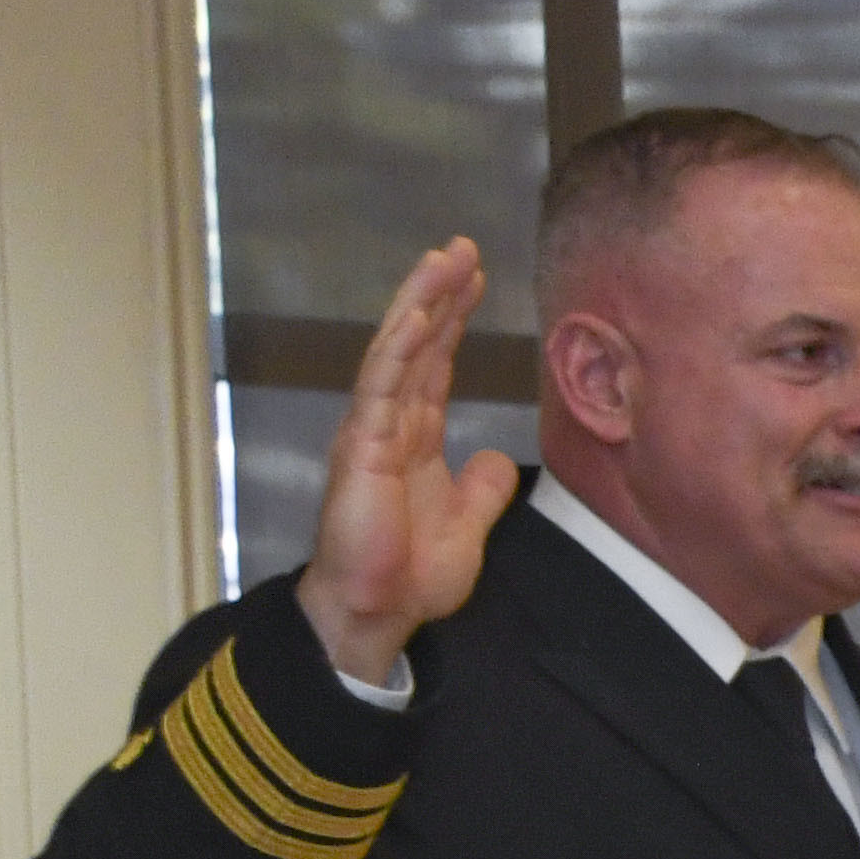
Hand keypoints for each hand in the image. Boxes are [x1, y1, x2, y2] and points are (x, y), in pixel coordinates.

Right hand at [301, 245, 516, 691]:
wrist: (376, 610)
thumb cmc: (410, 574)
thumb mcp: (467, 526)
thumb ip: (482, 491)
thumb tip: (498, 460)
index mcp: (414, 437)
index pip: (434, 364)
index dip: (452, 321)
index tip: (473, 279)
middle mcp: (390, 423)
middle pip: (417, 344)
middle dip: (438, 294)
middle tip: (462, 248)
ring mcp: (372, 429)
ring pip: (397, 351)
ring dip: (420, 302)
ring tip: (443, 258)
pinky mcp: (362, 444)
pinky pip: (382, 384)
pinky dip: (400, 346)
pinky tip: (419, 311)